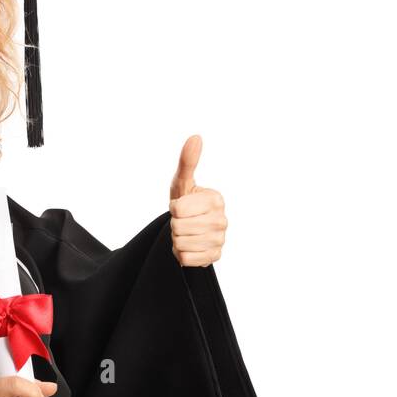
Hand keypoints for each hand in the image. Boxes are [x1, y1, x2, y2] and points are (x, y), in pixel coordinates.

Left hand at [169, 134, 226, 266]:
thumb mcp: (183, 182)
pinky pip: (185, 259)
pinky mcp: (214, 257)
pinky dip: (181, 254)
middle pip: (178, 227)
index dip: (173, 208)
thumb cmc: (186, 201)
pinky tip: (190, 245)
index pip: (177, 210)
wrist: (191, 227)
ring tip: (186, 232)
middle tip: (183, 221)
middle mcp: (222, 220)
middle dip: (174, 225)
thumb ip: (187, 161)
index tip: (182, 206)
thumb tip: (195, 137)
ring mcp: (220, 240)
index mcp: (216, 199)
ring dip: (177, 239)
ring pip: (180, 244)